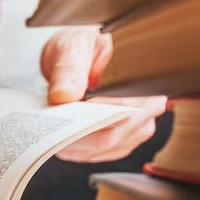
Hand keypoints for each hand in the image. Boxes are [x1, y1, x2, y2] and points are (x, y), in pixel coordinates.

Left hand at [40, 26, 166, 161]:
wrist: (84, 54)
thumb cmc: (83, 47)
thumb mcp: (72, 48)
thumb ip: (68, 71)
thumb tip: (62, 96)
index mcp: (142, 76)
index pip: (121, 107)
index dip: (91, 118)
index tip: (65, 119)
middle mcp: (148, 102)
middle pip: (115, 133)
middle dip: (79, 136)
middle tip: (51, 131)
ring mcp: (140, 122)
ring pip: (108, 147)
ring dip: (78, 146)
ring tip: (53, 136)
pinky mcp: (127, 136)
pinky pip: (106, 152)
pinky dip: (82, 150)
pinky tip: (65, 143)